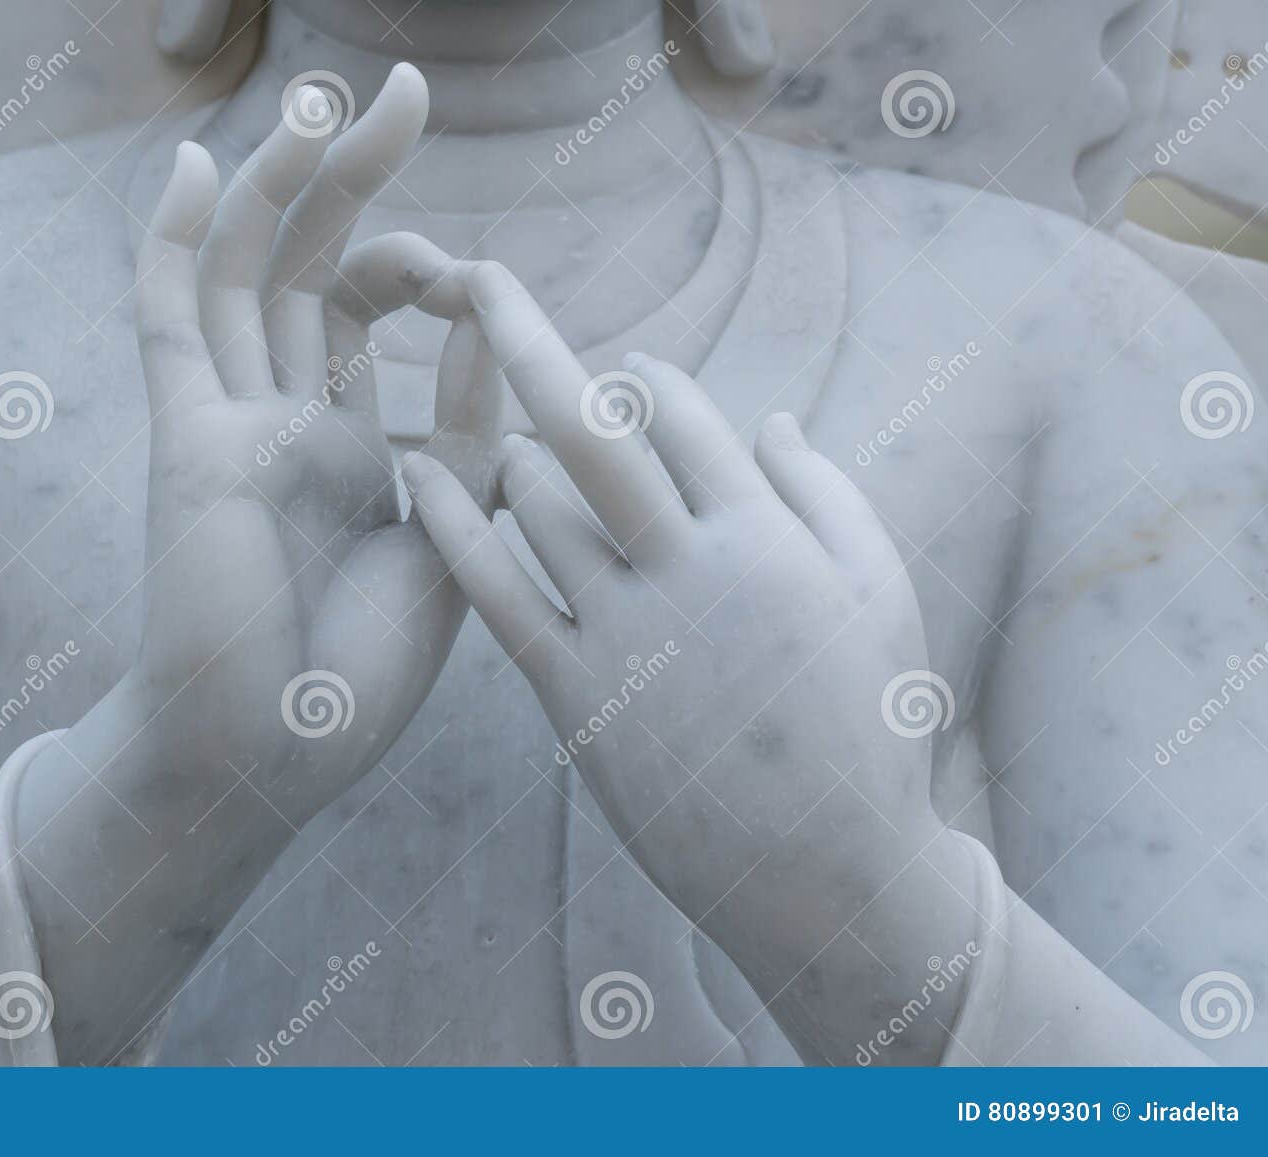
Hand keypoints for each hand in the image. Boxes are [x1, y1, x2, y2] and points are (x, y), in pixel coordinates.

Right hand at [127, 65, 498, 824]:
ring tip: (328, 98)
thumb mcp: (451, 541)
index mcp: (348, 444)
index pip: (375, 316)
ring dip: (284, 181)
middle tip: (409, 91)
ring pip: (248, 271)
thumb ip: (473, 438)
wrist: (272, 759)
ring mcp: (230, 421)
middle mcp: (285, 417)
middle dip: (360, 176)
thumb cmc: (356, 675)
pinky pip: (170, 324)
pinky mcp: (190, 438)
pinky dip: (172, 242)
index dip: (428, 269)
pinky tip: (194, 162)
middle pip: (315, 266)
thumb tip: (503, 332)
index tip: (480, 282)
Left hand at [402, 263, 955, 1021]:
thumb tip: (770, 419)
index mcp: (767, 532)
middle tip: (474, 276)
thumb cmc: (863, 726)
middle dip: (526, 337)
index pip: (680, 411)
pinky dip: (454, 530)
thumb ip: (824, 494)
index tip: (621, 378)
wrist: (828, 871)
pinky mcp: (578, 698)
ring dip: (509, 458)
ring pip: (538, 505)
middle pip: (591, 427)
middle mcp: (690, 567)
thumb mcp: (876, 594)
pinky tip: (418, 477)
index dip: (639, 380)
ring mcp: (628, 632)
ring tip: (503, 455)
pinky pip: (497, 595)